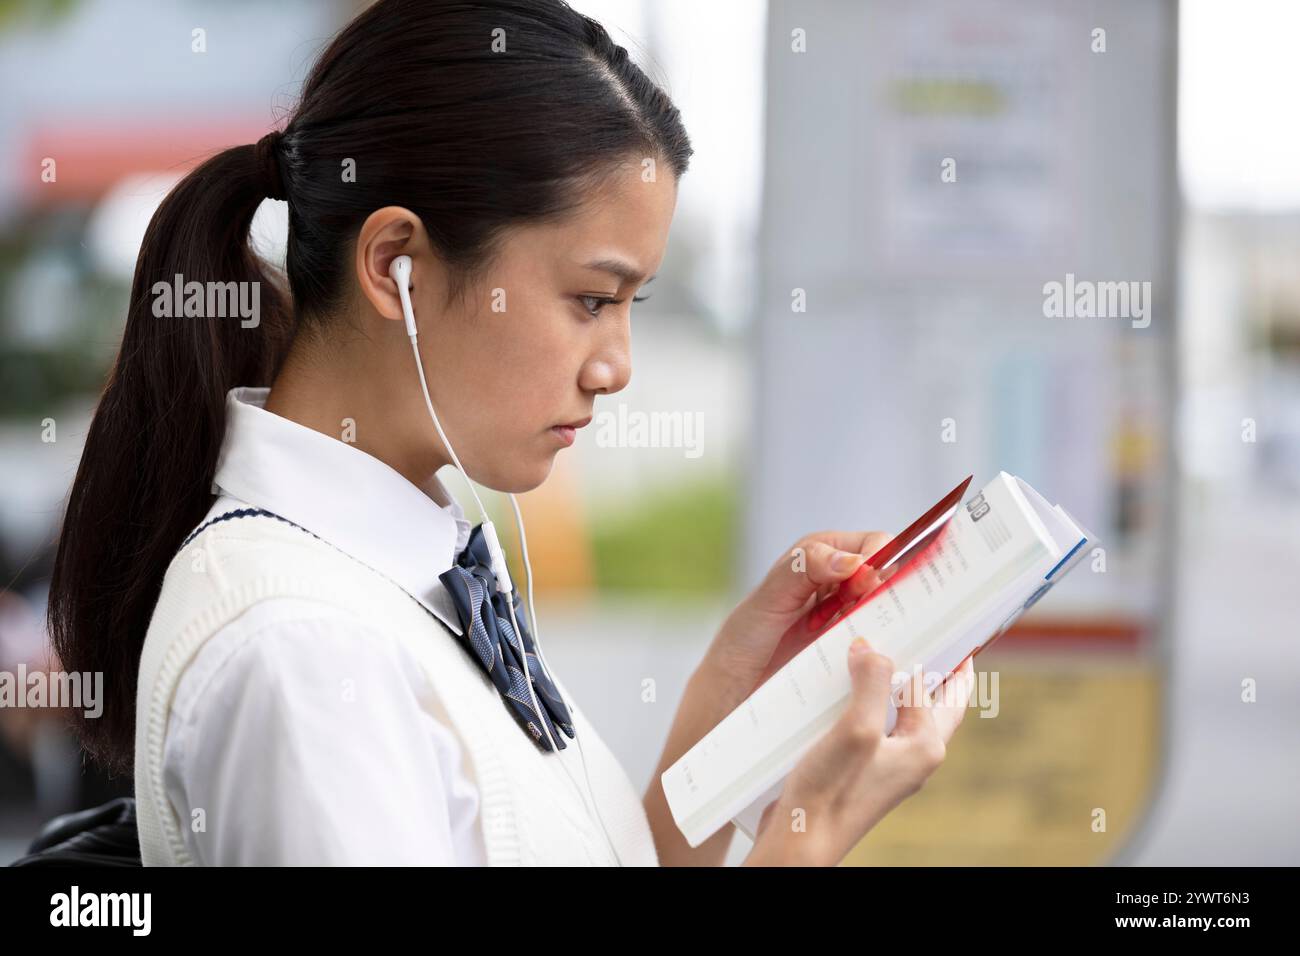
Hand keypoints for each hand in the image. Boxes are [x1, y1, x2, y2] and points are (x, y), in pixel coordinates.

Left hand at [698, 531, 893, 709]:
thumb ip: (804, 569)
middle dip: (891, 590)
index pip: (871, 544)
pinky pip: (881, 641)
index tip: (874, 583)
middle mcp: (838, 583)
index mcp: (819, 556)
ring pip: (889, 609)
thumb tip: (853, 562)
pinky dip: (884, 645)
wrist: (733, 691)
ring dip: (889, 619)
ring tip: (869, 636)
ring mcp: (848, 617)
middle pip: (887, 575)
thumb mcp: (769, 598)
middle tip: (873, 613)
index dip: (881, 559)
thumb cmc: (742, 640)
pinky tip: (873, 656)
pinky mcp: (852, 650)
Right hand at [745, 641, 976, 865]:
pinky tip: (832, 679)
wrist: (798, 841)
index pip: (953, 688)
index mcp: (925, 745)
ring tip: (865, 639)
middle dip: (919, 658)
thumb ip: (871, 681)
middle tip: (907, 620)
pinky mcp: (856, 765)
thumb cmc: (832, 793)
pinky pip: (864, 718)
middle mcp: (911, 754)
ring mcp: (884, 761)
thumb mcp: (857, 728)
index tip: (951, 617)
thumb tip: (871, 648)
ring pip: (891, 704)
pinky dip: (855, 694)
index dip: (954, 652)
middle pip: (925, 695)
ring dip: (881, 675)